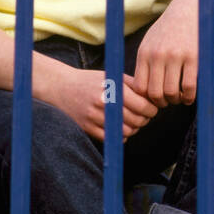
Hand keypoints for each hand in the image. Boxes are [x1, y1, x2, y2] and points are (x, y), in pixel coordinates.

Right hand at [44, 66, 158, 141]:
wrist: (61, 87)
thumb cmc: (90, 81)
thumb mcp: (111, 76)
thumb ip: (132, 85)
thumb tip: (153, 97)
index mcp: (113, 87)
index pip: (142, 105)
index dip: (151, 110)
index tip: (152, 109)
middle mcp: (104, 101)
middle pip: (136, 120)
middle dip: (144, 120)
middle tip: (144, 117)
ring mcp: (94, 116)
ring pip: (126, 131)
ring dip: (133, 129)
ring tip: (132, 122)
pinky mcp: (87, 127)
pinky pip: (112, 138)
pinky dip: (120, 136)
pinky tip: (119, 128)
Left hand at [132, 0, 197, 107]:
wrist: (188, 10)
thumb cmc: (168, 30)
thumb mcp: (150, 42)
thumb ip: (145, 63)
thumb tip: (141, 90)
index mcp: (145, 53)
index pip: (140, 87)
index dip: (146, 98)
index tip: (154, 98)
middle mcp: (158, 55)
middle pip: (155, 93)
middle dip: (161, 103)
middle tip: (167, 102)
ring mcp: (176, 56)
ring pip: (171, 92)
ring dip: (175, 101)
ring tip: (178, 98)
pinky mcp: (193, 57)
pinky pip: (189, 86)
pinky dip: (188, 97)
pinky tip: (189, 97)